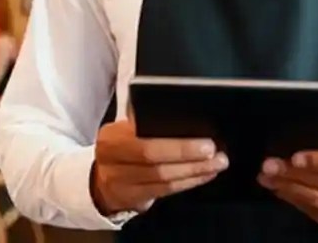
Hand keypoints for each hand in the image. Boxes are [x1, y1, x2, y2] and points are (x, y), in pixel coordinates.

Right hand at [90, 118, 227, 215]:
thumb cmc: (123, 148)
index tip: (201, 133)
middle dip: (187, 154)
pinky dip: (188, 182)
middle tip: (213, 151)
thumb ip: (145, 124)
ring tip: (216, 163)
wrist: (101, 179)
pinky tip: (203, 175)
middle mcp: (112, 159)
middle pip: (153, 157)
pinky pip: (165, 191)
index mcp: (111, 136)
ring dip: (194, 171)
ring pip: (162, 178)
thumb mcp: (126, 131)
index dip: (174, 139)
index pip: (143, 136)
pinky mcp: (131, 199)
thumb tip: (186, 117)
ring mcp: (119, 183)